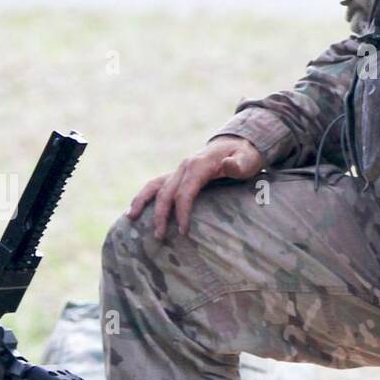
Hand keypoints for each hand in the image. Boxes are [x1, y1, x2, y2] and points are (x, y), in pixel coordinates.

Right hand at [127, 136, 263, 239]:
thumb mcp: (249, 158)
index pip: (185, 191)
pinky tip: (134, 210)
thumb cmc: (245, 156)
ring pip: (154, 186)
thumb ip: (240, 164)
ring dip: (141, 202)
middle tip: (159, 236)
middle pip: (166, 192)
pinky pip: (156, 186)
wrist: (237, 143)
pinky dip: (144, 197)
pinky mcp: (176, 176)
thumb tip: (227, 166)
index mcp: (199, 165)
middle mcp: (184, 166)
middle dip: (160, 215)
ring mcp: (178, 170)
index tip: (183, 231)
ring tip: (130, 218)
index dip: (182, 212)